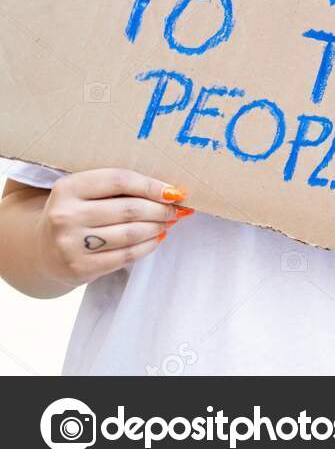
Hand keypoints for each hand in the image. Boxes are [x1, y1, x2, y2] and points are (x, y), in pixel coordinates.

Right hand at [37, 169, 188, 286]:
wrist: (43, 250)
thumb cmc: (77, 213)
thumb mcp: (87, 192)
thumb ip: (120, 187)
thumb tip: (171, 192)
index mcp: (68, 188)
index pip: (120, 180)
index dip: (152, 185)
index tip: (174, 191)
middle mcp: (65, 216)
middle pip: (129, 209)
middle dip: (161, 209)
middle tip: (177, 209)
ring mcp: (69, 244)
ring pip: (130, 233)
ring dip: (158, 227)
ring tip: (169, 222)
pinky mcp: (79, 268)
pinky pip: (125, 256)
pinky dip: (148, 246)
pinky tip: (157, 238)